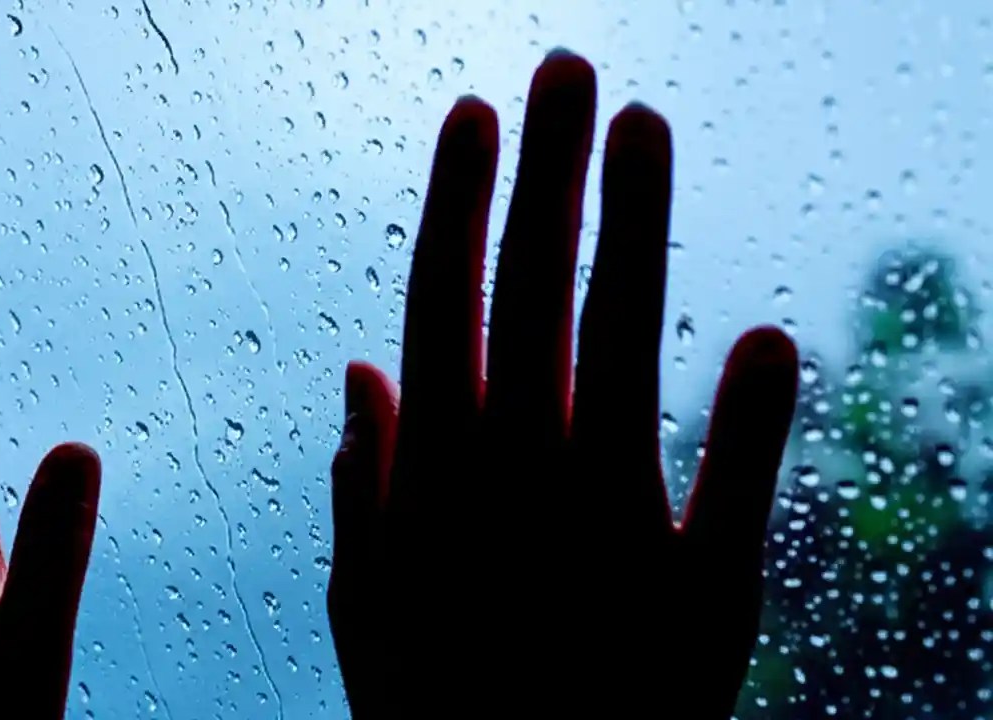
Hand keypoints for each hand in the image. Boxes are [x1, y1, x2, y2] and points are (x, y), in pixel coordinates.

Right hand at [327, 51, 798, 717]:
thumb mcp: (365, 613)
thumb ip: (361, 489)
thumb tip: (358, 372)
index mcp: (434, 480)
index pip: (445, 306)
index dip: (460, 205)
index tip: (475, 115)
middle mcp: (520, 480)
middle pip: (535, 291)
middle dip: (549, 171)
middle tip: (566, 67)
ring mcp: (609, 529)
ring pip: (622, 344)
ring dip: (637, 227)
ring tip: (645, 125)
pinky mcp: (697, 593)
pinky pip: (730, 488)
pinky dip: (751, 414)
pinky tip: (765, 332)